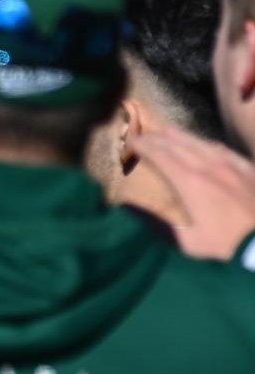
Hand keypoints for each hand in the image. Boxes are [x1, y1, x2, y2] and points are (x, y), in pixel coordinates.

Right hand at [131, 125, 254, 262]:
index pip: (162, 156)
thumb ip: (161, 226)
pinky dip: (211, 145)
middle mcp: (208, 167)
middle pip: (179, 145)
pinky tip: (208, 144)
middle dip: (158, 138)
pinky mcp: (248, 171)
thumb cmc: (226, 243)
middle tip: (144, 134)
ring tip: (169, 130)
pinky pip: (226, 151)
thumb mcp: (189, 242)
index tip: (132, 142)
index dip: (145, 147)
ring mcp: (231, 166)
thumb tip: (133, 212)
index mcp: (190, 183)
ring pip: (202, 144)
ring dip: (183, 136)